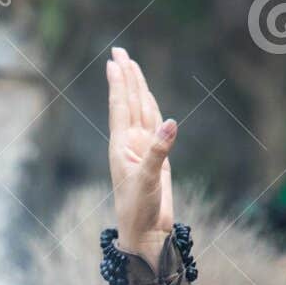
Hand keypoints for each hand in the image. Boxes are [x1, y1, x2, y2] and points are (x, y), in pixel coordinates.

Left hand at [106, 47, 175, 258]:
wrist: (145, 233)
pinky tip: (149, 98)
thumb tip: (171, 122)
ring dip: (137, 88)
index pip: (120, 107)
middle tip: (119, 51)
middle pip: (129, 102)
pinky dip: (153, 109)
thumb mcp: (147, 180)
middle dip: (125, 77)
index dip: (119, 83)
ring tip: (131, 67)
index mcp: (122, 146)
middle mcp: (130, 144)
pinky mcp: (156, 158)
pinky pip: (155, 126)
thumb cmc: (139, 210)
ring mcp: (142, 150)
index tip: (114, 60)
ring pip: (141, 110)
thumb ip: (159, 151)